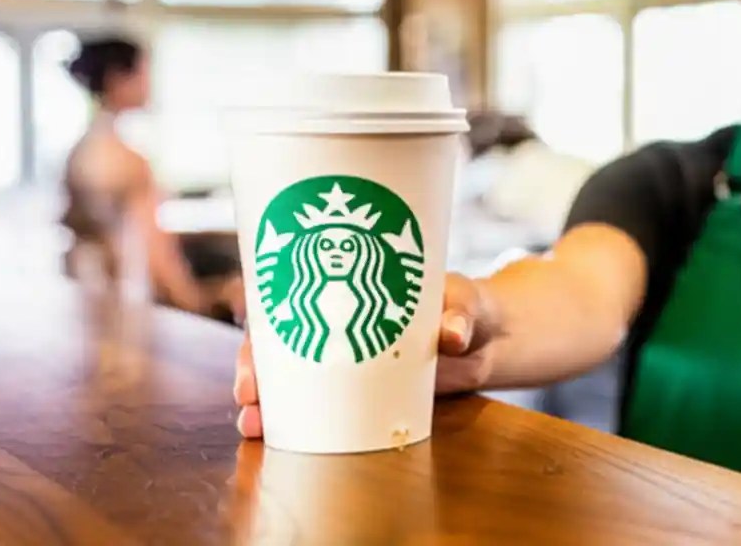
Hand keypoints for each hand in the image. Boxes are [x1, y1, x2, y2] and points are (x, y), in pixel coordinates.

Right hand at [233, 273, 501, 438]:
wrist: (490, 339)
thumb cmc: (467, 306)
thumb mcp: (464, 302)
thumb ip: (458, 316)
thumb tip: (452, 336)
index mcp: (350, 296)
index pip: (292, 307)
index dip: (266, 330)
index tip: (255, 357)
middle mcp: (340, 332)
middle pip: (282, 351)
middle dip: (257, 376)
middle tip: (250, 402)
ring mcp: (350, 370)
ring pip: (296, 386)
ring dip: (270, 408)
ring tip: (257, 429)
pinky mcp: (367, 400)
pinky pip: (327, 414)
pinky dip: (304, 429)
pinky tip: (283, 444)